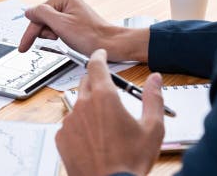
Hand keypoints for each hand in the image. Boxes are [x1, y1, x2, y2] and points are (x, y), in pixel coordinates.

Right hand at [18, 0, 147, 61]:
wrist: (110, 45)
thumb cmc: (91, 36)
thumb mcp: (61, 25)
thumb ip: (41, 14)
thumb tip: (29, 11)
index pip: (38, 13)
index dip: (31, 31)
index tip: (24, 45)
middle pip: (42, 18)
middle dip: (45, 32)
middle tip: (54, 39)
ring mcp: (69, 9)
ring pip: (48, 24)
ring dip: (51, 35)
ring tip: (63, 39)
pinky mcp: (72, 18)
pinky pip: (56, 27)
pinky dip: (57, 35)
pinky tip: (65, 39)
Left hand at [56, 49, 164, 175]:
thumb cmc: (131, 162)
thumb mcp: (152, 129)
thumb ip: (153, 99)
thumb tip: (155, 79)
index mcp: (105, 98)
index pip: (96, 65)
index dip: (98, 56)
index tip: (100, 54)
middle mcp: (83, 105)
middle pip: (86, 83)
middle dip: (96, 83)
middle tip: (109, 95)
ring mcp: (69, 121)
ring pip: (78, 105)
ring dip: (89, 109)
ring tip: (106, 128)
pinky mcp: (61, 136)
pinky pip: (70, 124)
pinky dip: (80, 127)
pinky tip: (94, 140)